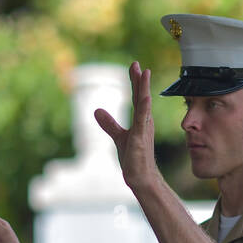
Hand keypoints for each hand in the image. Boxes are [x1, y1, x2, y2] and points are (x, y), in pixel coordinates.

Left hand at [94, 61, 159, 191]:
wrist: (141, 178)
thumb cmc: (134, 159)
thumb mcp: (119, 137)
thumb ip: (109, 123)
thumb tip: (97, 110)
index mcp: (141, 121)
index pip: (137, 97)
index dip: (135, 82)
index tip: (134, 67)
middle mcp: (145, 122)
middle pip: (141, 97)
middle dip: (139, 80)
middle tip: (137, 64)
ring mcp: (143, 130)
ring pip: (143, 105)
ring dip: (143, 88)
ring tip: (144, 72)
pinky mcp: (139, 139)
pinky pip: (142, 121)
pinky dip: (144, 108)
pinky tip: (145, 98)